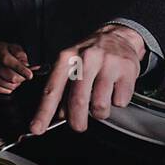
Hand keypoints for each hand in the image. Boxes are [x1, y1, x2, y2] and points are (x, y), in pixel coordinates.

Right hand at [0, 41, 40, 94]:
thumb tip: (27, 65)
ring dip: (17, 83)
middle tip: (24, 75)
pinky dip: (10, 87)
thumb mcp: (11, 46)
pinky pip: (4, 90)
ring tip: (15, 76)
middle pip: (10, 76)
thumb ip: (20, 53)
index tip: (29, 74)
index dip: (20, 69)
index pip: (7, 61)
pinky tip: (7, 80)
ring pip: (9, 85)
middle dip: (22, 77)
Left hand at [29, 25, 145, 133]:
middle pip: (78, 101)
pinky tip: (115, 90)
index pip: (52, 90)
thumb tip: (60, 115)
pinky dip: (117, 102)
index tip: (37, 128)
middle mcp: (87, 58)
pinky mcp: (127, 69)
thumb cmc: (92, 54)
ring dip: (100, 112)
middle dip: (77, 121)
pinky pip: (120, 101)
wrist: (119, 36)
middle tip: (79, 126)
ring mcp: (108, 63)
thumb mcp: (72, 64)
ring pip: (100, 106)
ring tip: (100, 102)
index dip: (43, 112)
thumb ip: (64, 89)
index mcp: (68, 58)